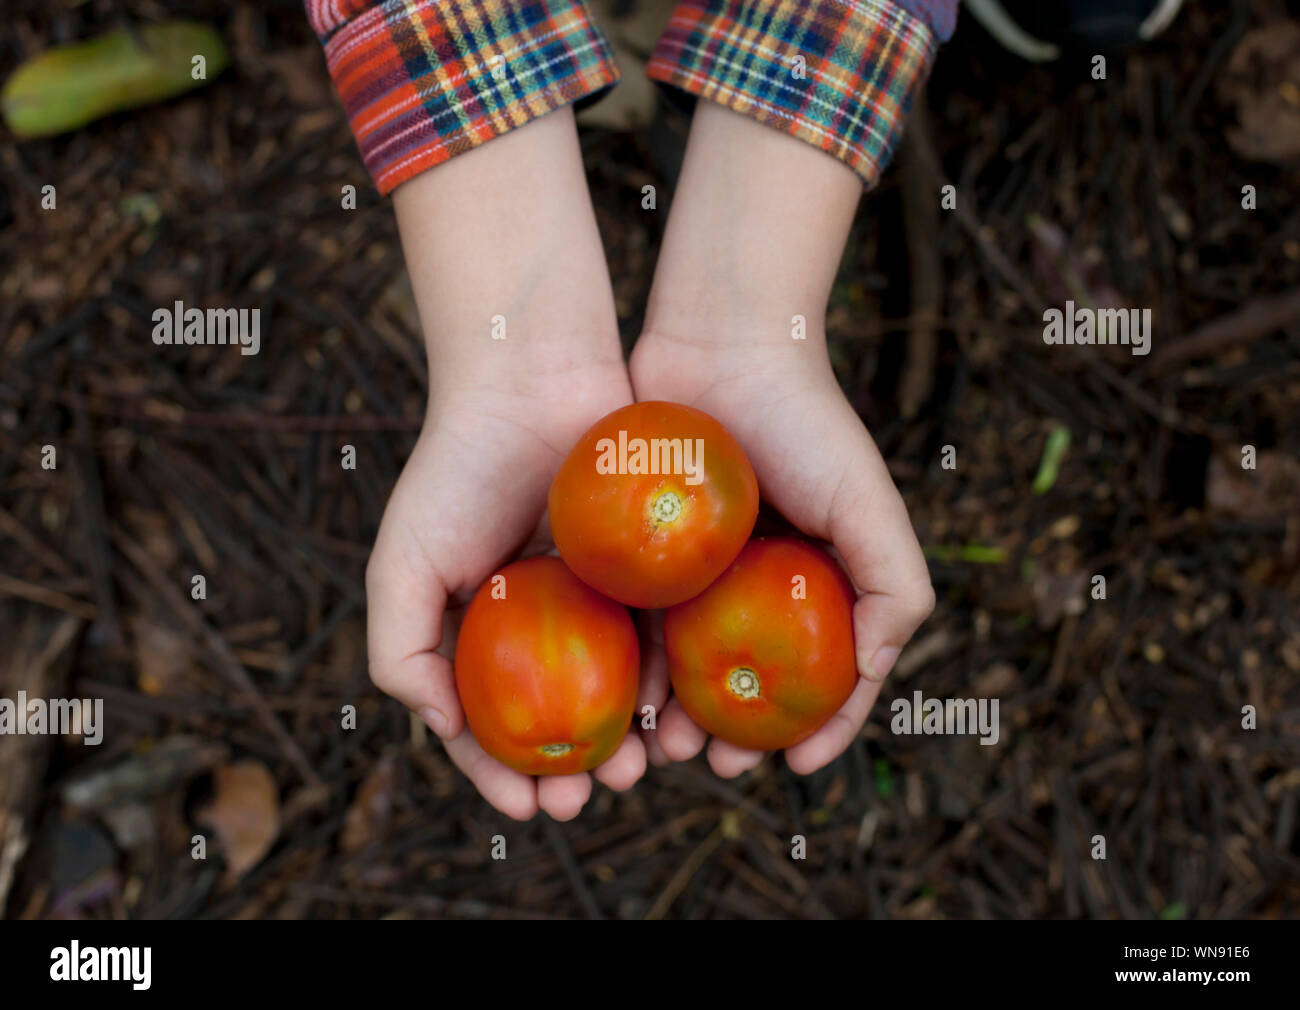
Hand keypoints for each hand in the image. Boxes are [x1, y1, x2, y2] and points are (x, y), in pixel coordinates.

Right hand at [366, 369, 668, 819]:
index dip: (500, 773)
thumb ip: (400, 651)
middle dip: (571, 773)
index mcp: (480, 630)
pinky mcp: (646, 571)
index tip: (526, 807)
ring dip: (627, 743)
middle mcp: (540, 624)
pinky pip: (659, 638)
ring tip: (637, 771)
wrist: (532, 382)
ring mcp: (596, 600)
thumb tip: (443, 730)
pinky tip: (668, 711)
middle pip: (558, 720)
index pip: (487, 724)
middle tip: (586, 800)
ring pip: (616, 692)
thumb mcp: (402, 564)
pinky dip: (664, 682)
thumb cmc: (458, 469)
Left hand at [629, 103, 934, 777]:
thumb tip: (875, 673)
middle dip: (736, 739)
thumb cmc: (804, 421)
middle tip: (714, 764)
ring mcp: (702, 574)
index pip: (829, 679)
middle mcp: (762, 587)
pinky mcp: (648, 555)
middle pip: (752, 684)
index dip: (820, 730)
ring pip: (690, 668)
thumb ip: (896, 587)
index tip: (795, 769)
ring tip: (662, 746)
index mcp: (820, 584)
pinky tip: (623, 698)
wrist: (720, 346)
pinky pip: (642, 625)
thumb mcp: (868, 503)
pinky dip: (637, 668)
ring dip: (678, 717)